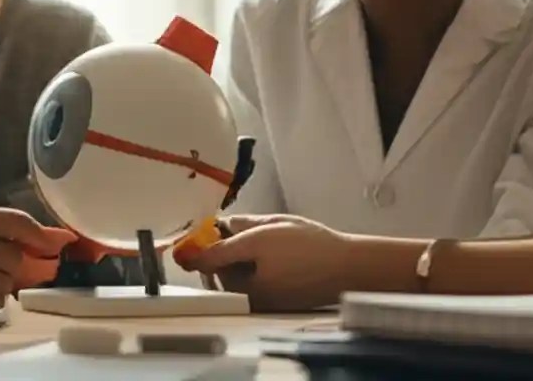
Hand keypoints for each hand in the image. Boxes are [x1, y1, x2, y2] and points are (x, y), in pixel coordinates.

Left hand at [175, 214, 347, 311]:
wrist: (347, 268)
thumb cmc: (311, 243)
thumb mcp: (271, 225)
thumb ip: (240, 225)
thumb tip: (218, 224)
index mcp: (248, 270)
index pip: (209, 260)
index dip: (195, 249)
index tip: (185, 244)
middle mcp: (250, 291)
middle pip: (219, 272)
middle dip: (220, 253)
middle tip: (227, 231)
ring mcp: (261, 302)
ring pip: (234, 281)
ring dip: (234, 264)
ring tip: (258, 243)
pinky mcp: (271, 307)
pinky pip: (249, 289)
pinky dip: (249, 273)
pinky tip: (268, 258)